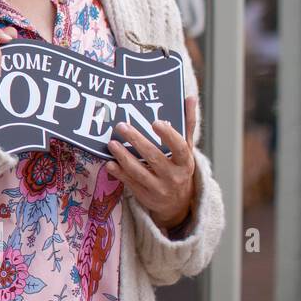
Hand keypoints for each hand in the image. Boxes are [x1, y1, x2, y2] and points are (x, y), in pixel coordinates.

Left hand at [106, 95, 197, 233]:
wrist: (178, 203)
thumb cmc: (179, 167)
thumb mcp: (187, 149)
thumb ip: (187, 124)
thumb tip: (191, 97)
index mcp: (186, 162)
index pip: (180, 148)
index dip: (169, 136)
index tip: (156, 122)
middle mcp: (174, 176)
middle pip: (154, 157)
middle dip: (137, 141)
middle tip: (121, 126)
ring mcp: (159, 188)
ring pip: (140, 172)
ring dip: (124, 157)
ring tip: (112, 143)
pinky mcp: (145, 195)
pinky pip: (130, 183)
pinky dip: (119, 173)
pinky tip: (109, 163)